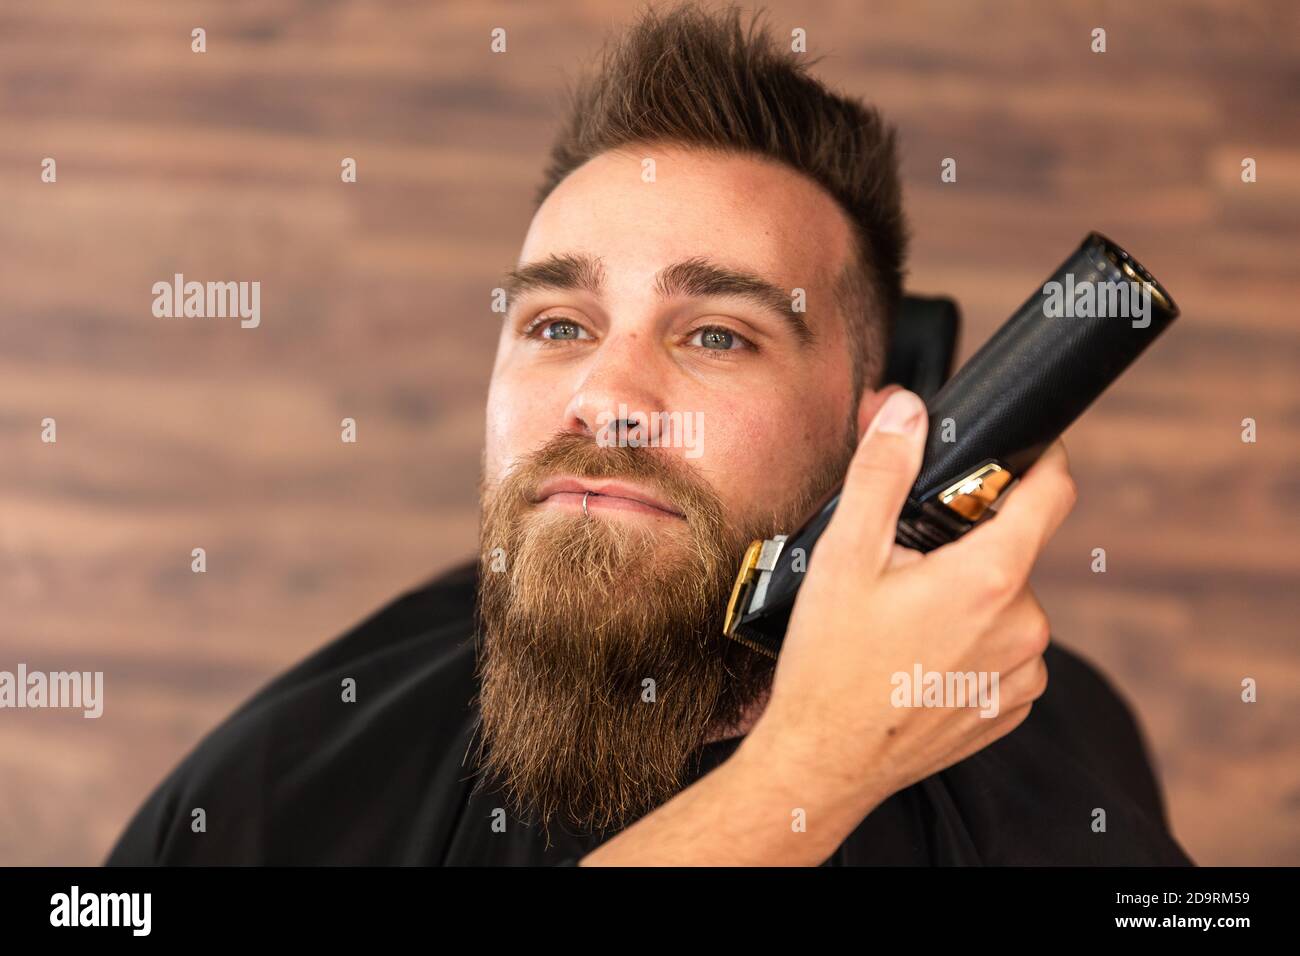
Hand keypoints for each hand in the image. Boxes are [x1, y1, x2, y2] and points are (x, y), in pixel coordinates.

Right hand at [742, 388, 1076, 821]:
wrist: (824, 760)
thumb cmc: (830, 664)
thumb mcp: (844, 555)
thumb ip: (882, 473)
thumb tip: (906, 412)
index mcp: (989, 579)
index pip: (1052, 493)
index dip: (1041, 459)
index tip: (1026, 450)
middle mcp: (1023, 627)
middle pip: (1013, 552)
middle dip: (967, 547)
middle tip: (906, 570)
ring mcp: (1023, 673)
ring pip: (1007, 604)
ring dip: (970, 599)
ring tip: (908, 624)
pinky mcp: (1012, 708)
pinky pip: (1006, 653)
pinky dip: (974, 645)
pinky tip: (921, 658)